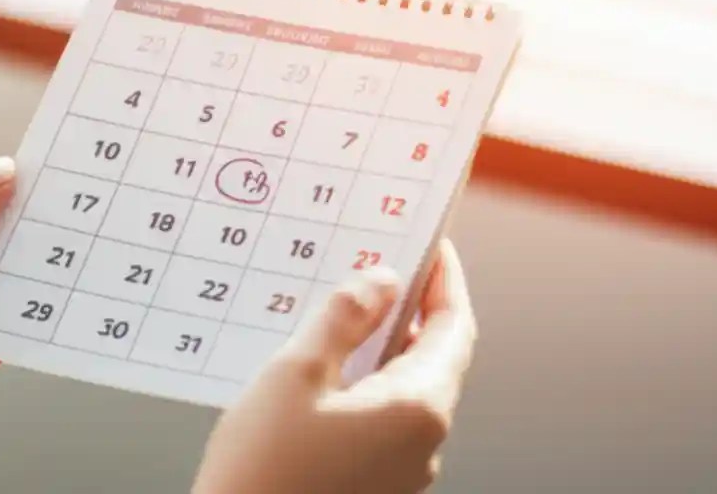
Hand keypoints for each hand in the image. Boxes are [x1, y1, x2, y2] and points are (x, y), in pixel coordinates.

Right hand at [193, 240, 476, 493]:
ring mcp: (402, 471)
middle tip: (380, 268)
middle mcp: (423, 444)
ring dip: (385, 347)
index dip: (445, 281)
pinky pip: (384, 420)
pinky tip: (328, 368)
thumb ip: (342, 320)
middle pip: (436, 358)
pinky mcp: (375, 485)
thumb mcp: (294, 375)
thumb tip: (379, 281)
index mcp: (417, 410)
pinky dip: (368, 383)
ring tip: (346, 312)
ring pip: (407, 390)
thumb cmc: (261, 474)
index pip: (454, 328)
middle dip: (412, 311)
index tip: (432, 246)